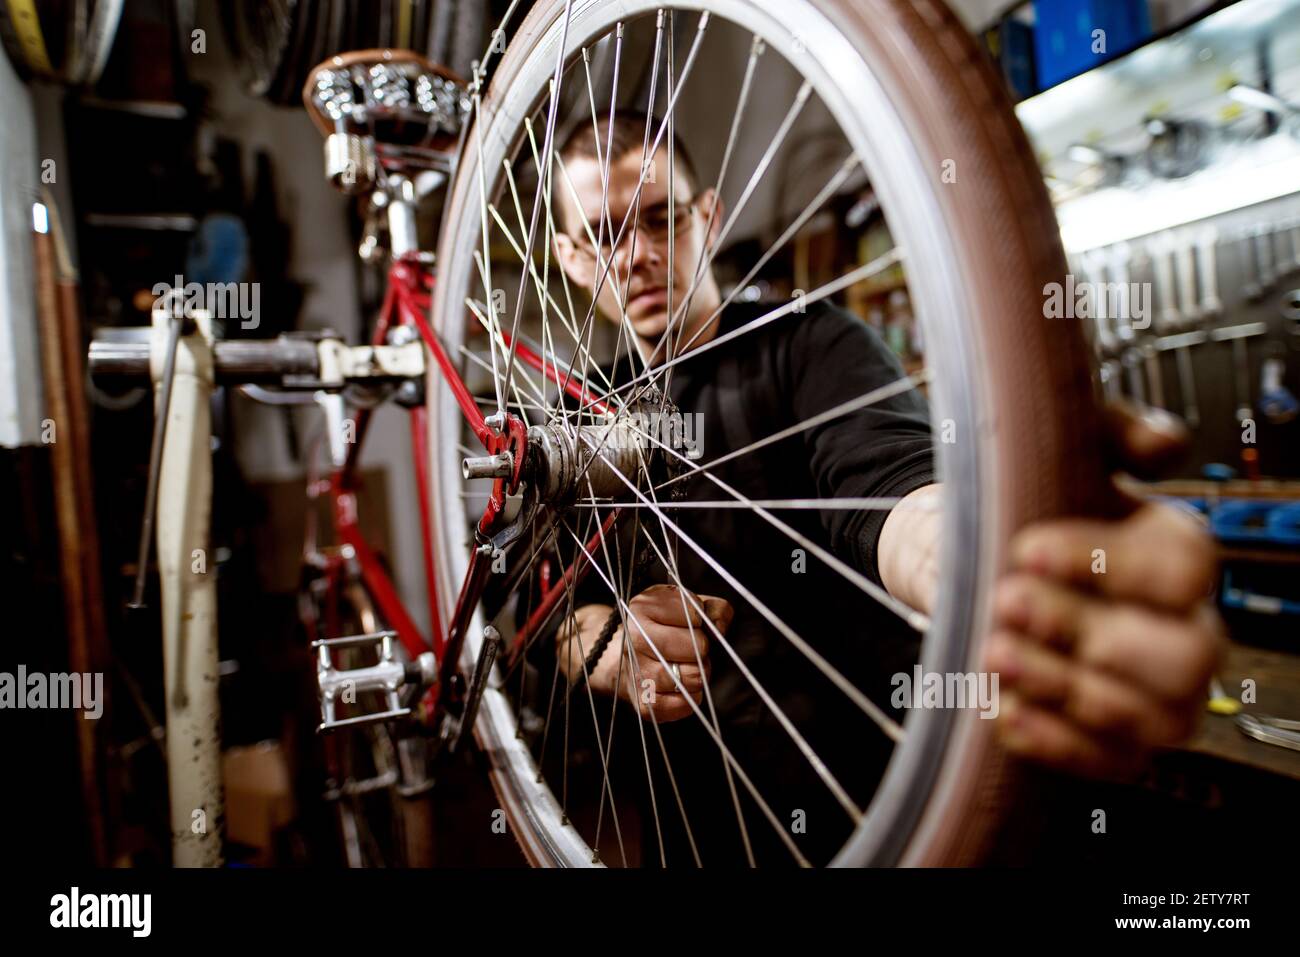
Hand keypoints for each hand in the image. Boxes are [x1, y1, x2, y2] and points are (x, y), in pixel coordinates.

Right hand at [577, 584, 731, 721]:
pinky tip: (684, 687)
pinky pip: (680, 705)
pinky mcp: (642, 701)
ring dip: (697, 675)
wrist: (634, 658)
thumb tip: (717, 629)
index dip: (702, 622)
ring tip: (688, 668)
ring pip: (688, 677)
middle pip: (694, 647)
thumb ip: (715, 609)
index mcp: (644, 607)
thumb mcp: (692, 607)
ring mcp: (636, 670)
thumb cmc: (669, 629)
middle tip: (694, 650)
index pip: (692, 614)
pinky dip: (690, 698)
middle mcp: (635, 637)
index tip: (693, 625)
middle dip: (702, 650)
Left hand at [985, 404, 1226, 778]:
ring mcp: (1161, 696)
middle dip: (1086, 630)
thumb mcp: (1064, 450)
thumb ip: (1113, 431)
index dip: (1109, 564)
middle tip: (1005, 602)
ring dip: (1064, 686)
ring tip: (992, 652)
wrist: (976, 561)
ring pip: (1152, 716)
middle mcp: (1187, 631)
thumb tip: (1163, 443)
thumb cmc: (1027, 506)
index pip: (1185, 570)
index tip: (1026, 549)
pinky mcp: (1121, 744)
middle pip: (1184, 655)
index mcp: (1179, 557)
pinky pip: (1110, 762)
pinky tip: (1002, 711)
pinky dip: (1055, 743)